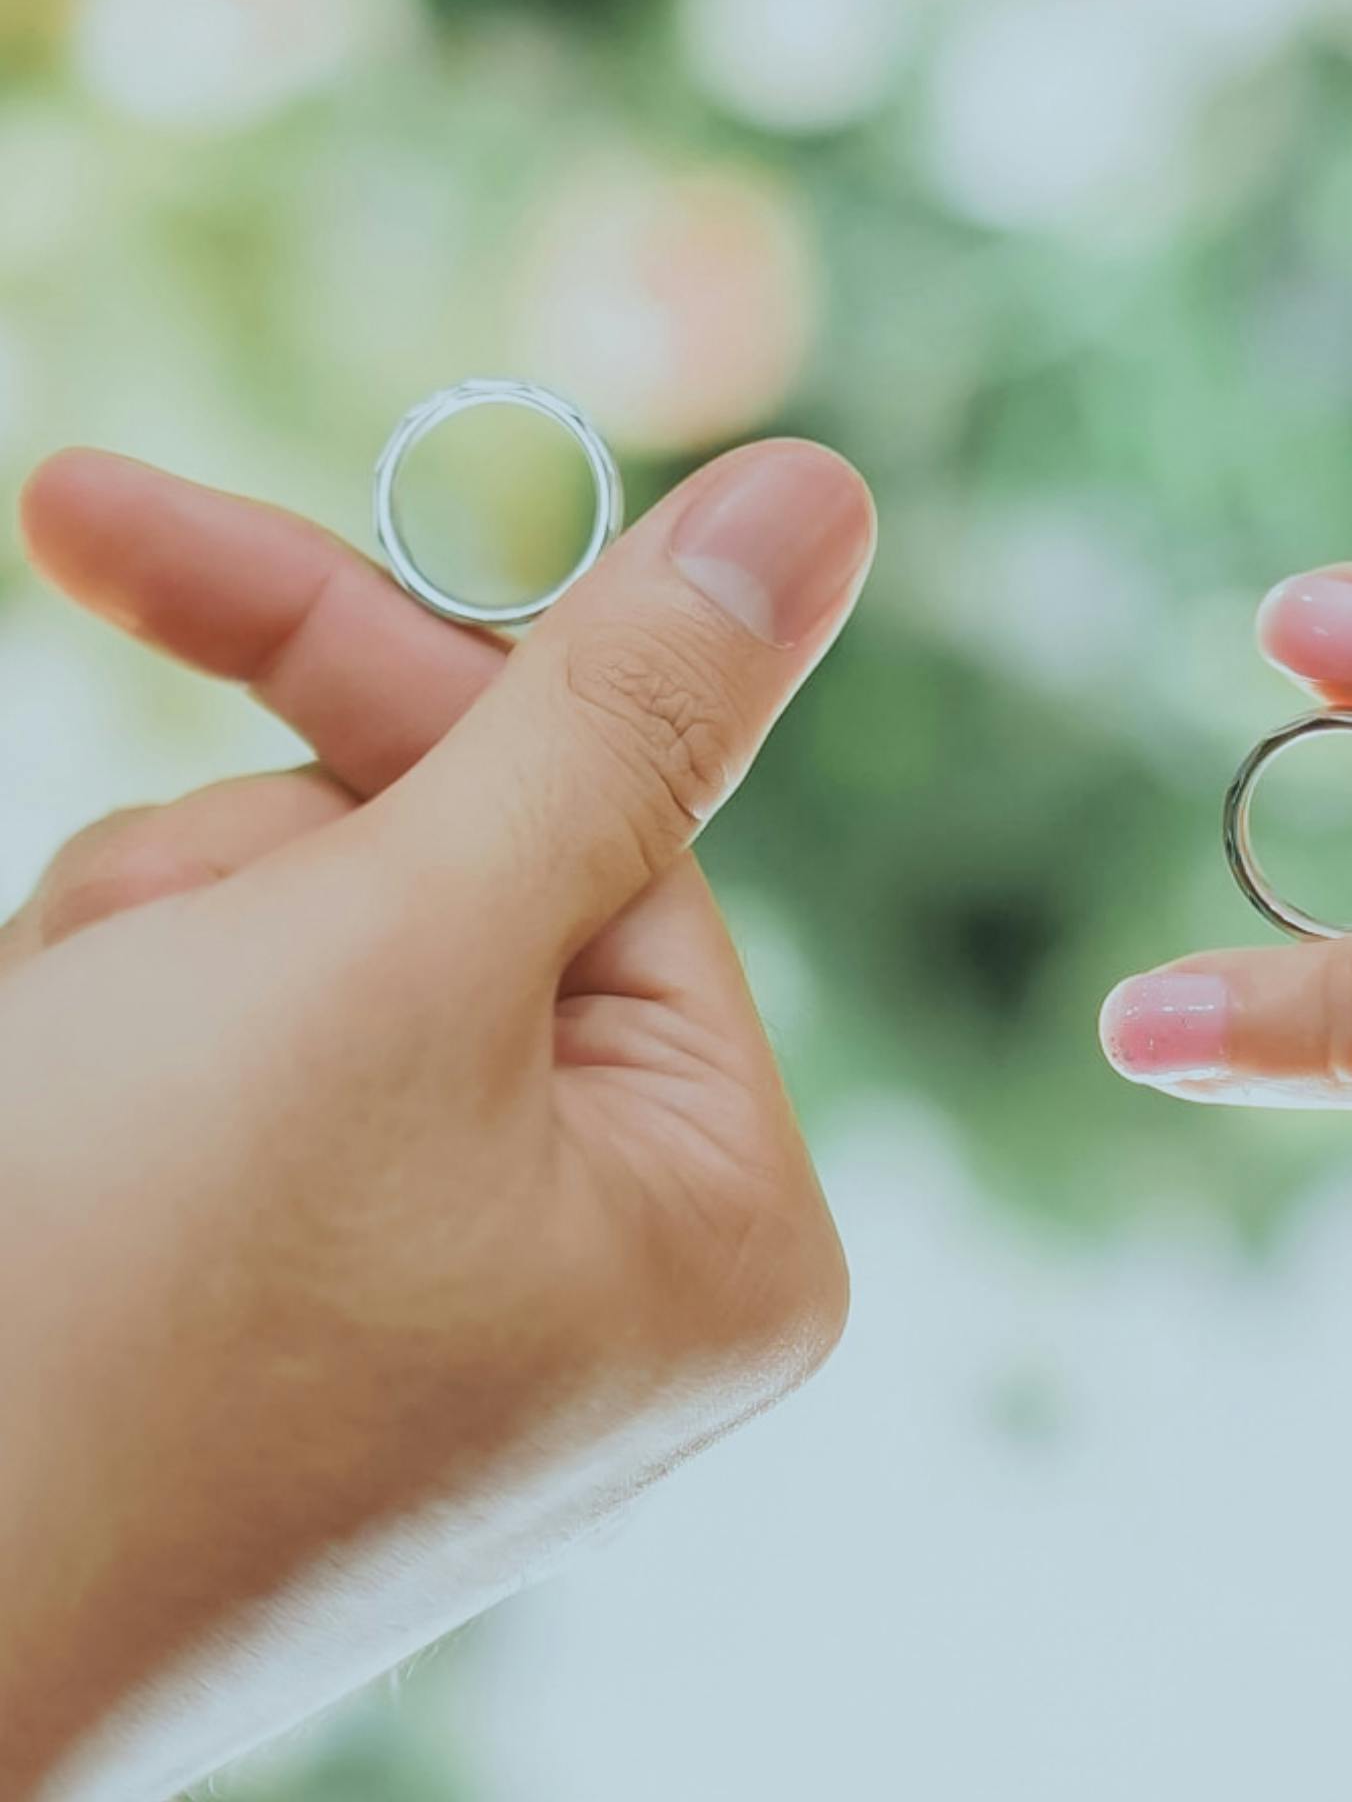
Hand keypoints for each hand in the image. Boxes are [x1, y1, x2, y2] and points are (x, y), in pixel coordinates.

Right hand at [0, 439, 873, 1800]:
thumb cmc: (115, 1307)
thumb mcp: (394, 955)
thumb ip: (613, 713)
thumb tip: (818, 495)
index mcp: (716, 1215)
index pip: (594, 815)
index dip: (365, 670)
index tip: (122, 523)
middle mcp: (603, 1269)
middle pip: (442, 885)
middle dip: (228, 893)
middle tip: (102, 1000)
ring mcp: (428, 1299)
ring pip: (293, 957)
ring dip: (138, 974)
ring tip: (59, 1116)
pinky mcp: (267, 1311)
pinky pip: (208, 1061)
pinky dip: (92, 1052)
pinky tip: (35, 1156)